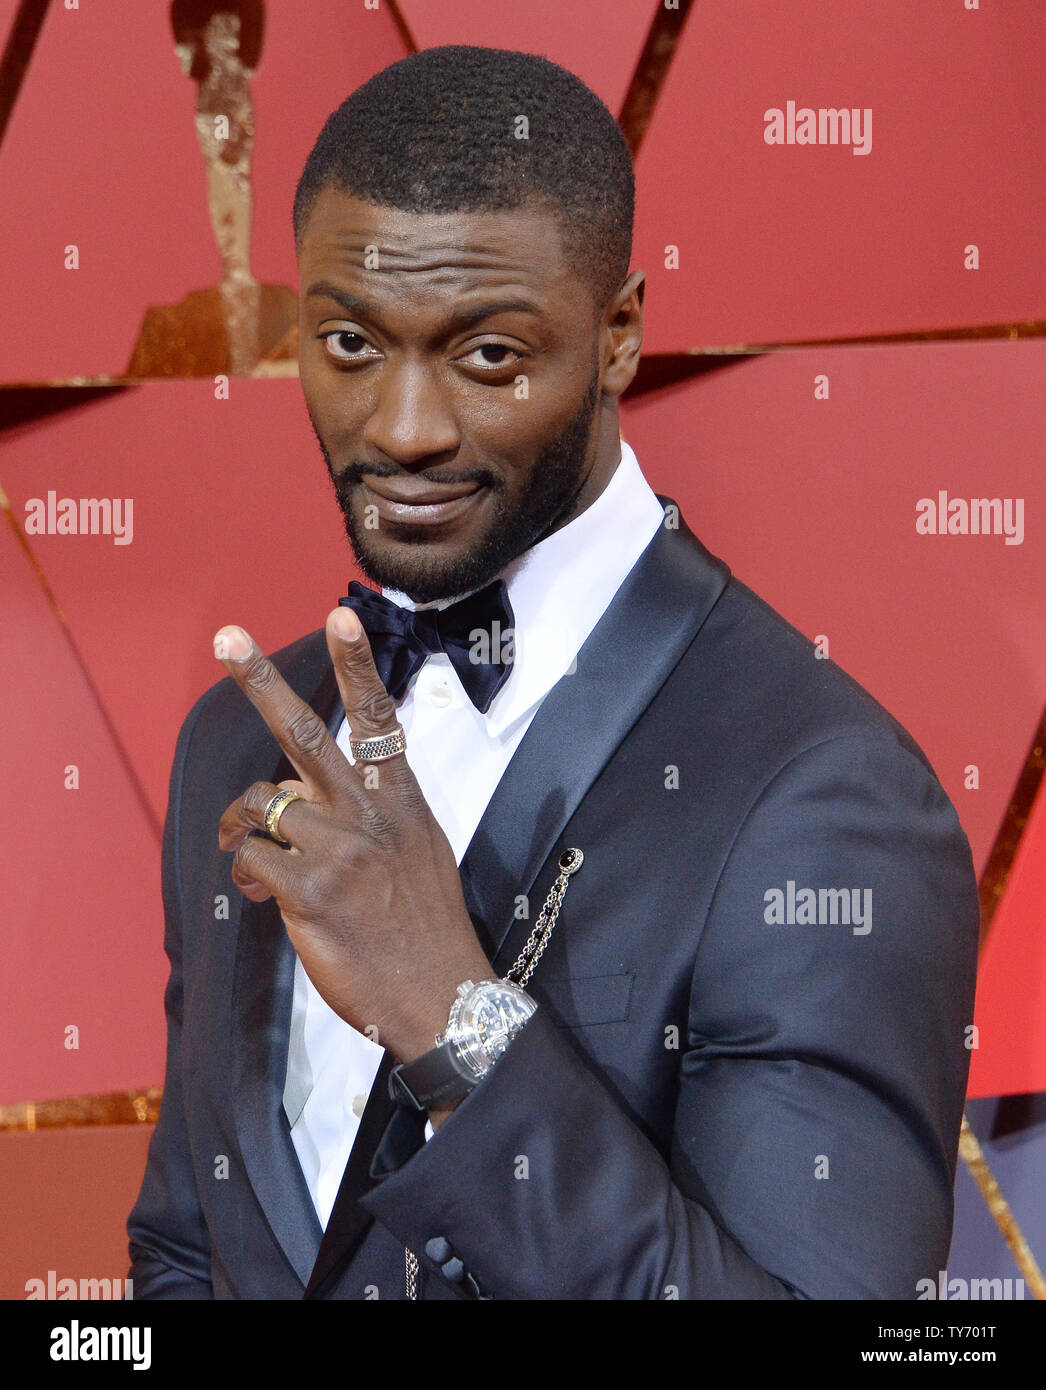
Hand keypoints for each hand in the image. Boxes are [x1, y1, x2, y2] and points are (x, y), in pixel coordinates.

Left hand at [213, 610, 492, 1065]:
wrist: (441, 993)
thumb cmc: (426, 926)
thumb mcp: (419, 853)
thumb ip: (366, 817)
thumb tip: (298, 804)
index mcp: (402, 800)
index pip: (378, 719)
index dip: (357, 665)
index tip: (340, 615)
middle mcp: (369, 814)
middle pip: (305, 734)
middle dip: (261, 681)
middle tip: (226, 638)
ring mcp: (338, 851)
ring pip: (261, 803)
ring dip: (244, 824)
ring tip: (254, 855)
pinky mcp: (307, 893)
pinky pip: (249, 857)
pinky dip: (246, 872)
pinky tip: (263, 893)